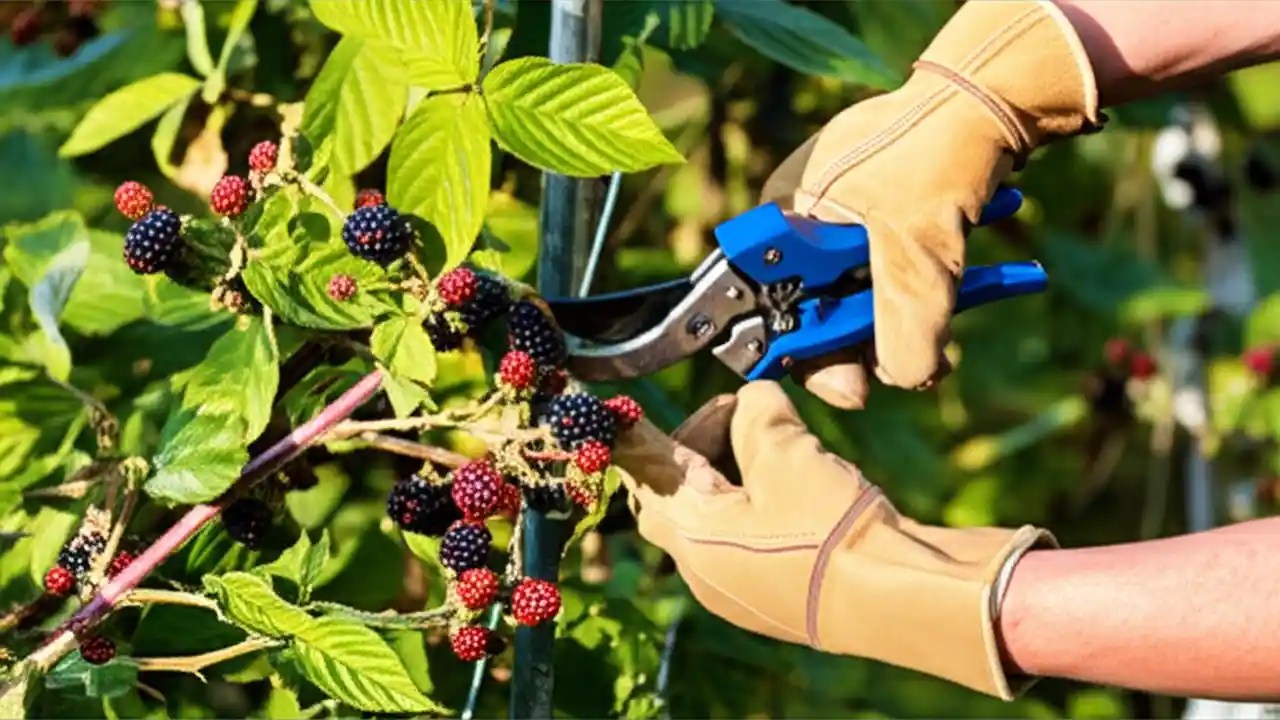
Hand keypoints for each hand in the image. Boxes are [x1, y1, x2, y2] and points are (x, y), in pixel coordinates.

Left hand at [612, 381, 1055, 698]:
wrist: (903, 599)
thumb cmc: (833, 531)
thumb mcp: (787, 453)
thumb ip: (757, 415)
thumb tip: (754, 398)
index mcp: (689, 536)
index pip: (640, 470)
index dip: (634, 430)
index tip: (627, 404)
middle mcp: (704, 571)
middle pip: (675, 495)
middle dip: (697, 444)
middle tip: (735, 411)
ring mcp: (741, 589)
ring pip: (713, 517)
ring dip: (731, 471)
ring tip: (776, 438)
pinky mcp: (779, 594)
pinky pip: (747, 539)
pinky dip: (757, 501)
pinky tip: (798, 479)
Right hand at [761, 0, 1101, 408]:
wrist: (993, 88)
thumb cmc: (933, 156)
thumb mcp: (916, 259)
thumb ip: (905, 334)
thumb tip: (907, 380)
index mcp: (783, 225)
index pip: (773, 313)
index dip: (813, 358)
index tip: (858, 387)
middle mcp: (801, 220)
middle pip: (824, 309)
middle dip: (881, 339)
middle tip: (930, 362)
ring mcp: (841, 212)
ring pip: (871, 290)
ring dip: (925, 309)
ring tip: (965, 330)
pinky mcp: (885, 205)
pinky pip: (904, 260)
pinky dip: (947, 276)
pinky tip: (1014, 278)